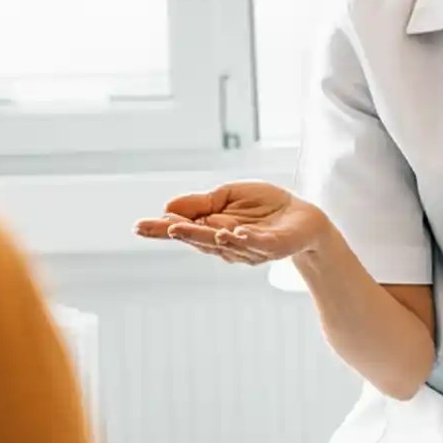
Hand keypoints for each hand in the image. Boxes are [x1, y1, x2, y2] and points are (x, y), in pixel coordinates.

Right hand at [135, 181, 328, 265]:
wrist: (303, 217)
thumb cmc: (264, 206)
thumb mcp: (228, 195)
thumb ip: (201, 203)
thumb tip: (168, 207)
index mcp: (213, 229)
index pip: (184, 229)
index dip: (162, 229)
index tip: (139, 226)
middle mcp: (227, 243)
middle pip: (200, 239)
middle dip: (182, 233)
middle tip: (163, 227)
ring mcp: (249, 247)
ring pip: (224, 243)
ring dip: (205, 236)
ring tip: (184, 228)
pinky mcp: (273, 246)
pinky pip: (256, 243)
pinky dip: (244, 239)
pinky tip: (232, 232)